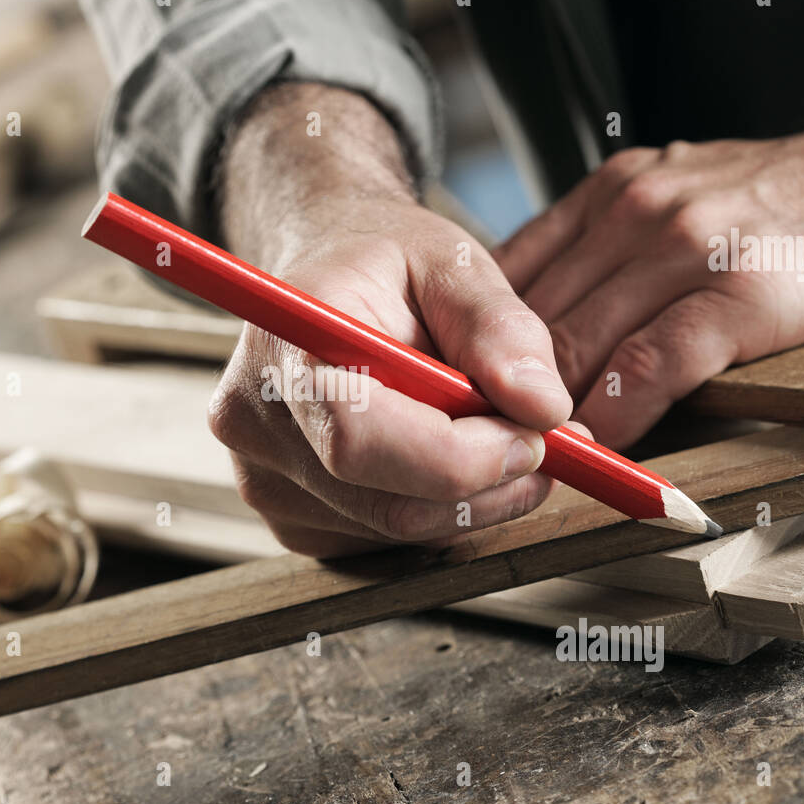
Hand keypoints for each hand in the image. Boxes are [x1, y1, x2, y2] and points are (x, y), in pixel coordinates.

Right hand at [208, 85, 575, 556]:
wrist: (325, 278)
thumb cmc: (383, 263)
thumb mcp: (452, 261)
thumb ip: (501, 328)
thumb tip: (543, 407)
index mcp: (283, 345)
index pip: (360, 438)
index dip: (461, 457)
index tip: (536, 435)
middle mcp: (254, 422)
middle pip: (386, 502)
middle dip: (489, 483)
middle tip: (549, 445)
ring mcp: (265, 480)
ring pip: (398, 530)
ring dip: (476, 499)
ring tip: (506, 437)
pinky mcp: (291, 518)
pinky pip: (387, 542)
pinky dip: (441, 511)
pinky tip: (453, 458)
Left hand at [495, 109, 803, 448]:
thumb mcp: (687, 196)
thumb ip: (615, 248)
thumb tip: (546, 329)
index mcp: (617, 191)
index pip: (509, 279)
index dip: (480, 351)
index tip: (470, 403)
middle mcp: (639, 208)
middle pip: (533, 321)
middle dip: (506, 394)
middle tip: (490, 449)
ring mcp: (691, 246)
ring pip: (581, 344)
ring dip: (550, 414)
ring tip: (533, 462)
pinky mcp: (747, 291)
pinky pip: (653, 363)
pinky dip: (619, 413)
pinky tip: (605, 446)